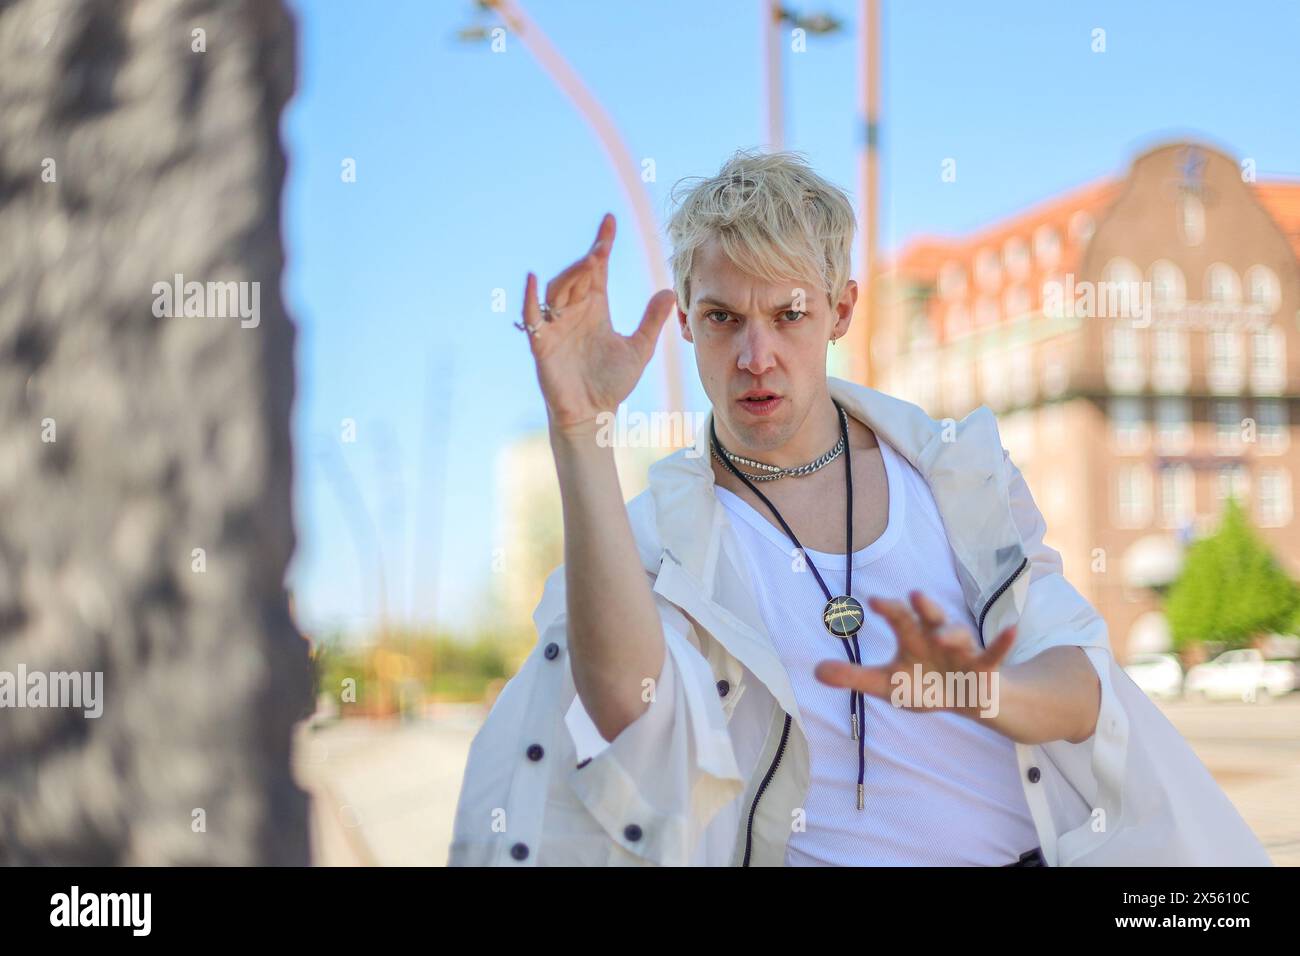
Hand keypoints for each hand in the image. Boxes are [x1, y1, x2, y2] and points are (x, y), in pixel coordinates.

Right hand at [521, 213, 676, 431]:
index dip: (602, 245)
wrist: (593, 414)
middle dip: (589, 260)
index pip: (598, 270)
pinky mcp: (542, 343)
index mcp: (595, 309)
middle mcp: (573, 312)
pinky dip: (530, 298)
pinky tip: (533, 279)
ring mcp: (556, 326)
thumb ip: (651, 320)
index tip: (610, 221)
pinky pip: (532, 315)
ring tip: (587, 264)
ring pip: (557, 290)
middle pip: (577, 275)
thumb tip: (669, 291)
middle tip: (603, 250)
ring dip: (570, 275)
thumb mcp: (639, 348)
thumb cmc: (611, 384)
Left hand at [813, 591, 1015, 717]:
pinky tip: (1012, 628)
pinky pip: (995, 652)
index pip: (898, 618)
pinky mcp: (984, 666)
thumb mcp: (886, 684)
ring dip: (953, 632)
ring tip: (944, 635)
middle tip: (913, 597)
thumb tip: (816, 671)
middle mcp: (937, 636)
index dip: (888, 609)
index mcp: (913, 636)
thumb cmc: (924, 684)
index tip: (872, 601)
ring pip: (959, 634)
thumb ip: (854, 677)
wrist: (967, 699)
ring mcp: (962, 650)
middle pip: (929, 617)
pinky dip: (1002, 641)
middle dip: (922, 607)